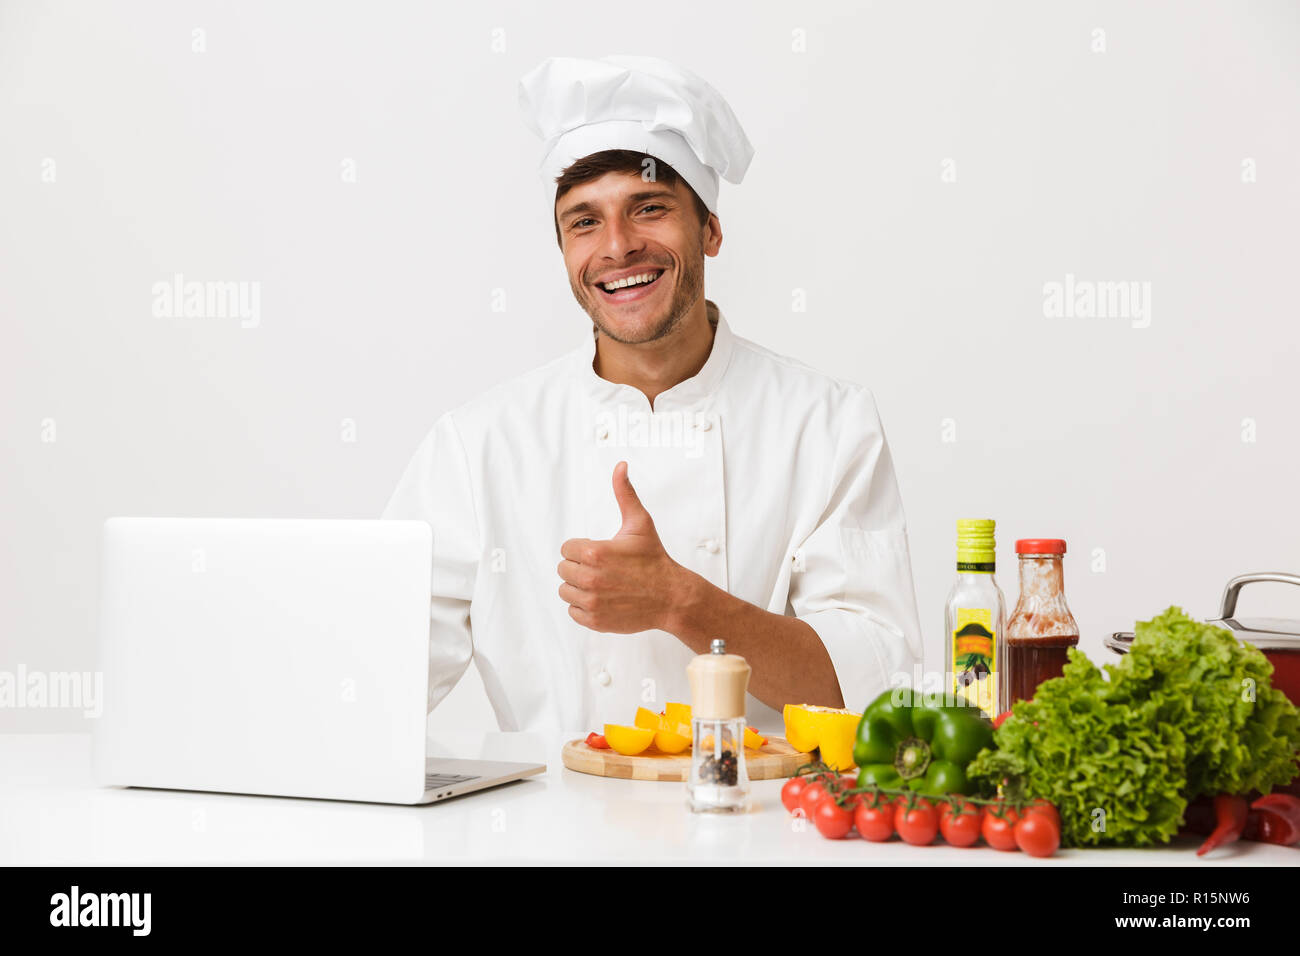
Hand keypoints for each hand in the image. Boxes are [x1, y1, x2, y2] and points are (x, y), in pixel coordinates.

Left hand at [557, 461, 686, 632]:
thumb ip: (624, 493)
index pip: (566, 549)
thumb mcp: (640, 523)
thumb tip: (620, 465)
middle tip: (604, 568)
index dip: (582, 549)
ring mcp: (591, 602)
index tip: (601, 553)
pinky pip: (573, 611)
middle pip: (563, 569)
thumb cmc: (654, 559)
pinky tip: (603, 598)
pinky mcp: (594, 621)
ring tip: (602, 583)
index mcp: (594, 552)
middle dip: (580, 567)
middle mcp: (589, 578)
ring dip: (579, 587)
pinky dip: (583, 606)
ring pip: (565, 591)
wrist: (672, 597)